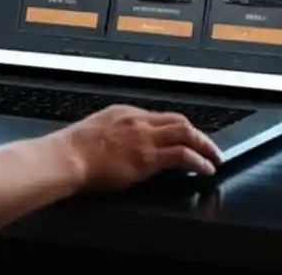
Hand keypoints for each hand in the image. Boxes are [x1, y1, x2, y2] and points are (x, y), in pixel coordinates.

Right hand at [54, 105, 222, 190]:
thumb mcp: (95, 132)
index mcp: (125, 113)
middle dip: (197, 133)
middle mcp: (139, 120)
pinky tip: (206, 169)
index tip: (185, 138)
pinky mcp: (148, 157)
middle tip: (208, 145)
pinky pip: (183, 155)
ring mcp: (145, 138)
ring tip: (214, 157)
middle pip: (179, 121)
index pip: (160, 117)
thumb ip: (112, 134)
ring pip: (187, 133)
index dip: (177, 128)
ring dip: (205, 145)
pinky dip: (200, 161)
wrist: (67, 157)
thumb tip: (119, 146)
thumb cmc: (72, 150)